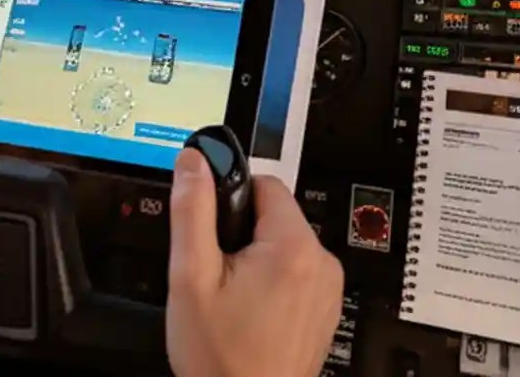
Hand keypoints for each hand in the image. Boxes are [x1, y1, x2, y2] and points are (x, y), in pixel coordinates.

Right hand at [166, 149, 343, 376]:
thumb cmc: (221, 358)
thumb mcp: (191, 277)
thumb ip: (192, 211)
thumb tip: (194, 162)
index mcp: (294, 248)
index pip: (265, 183)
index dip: (230, 198)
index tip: (210, 226)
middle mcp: (323, 264)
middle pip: (275, 215)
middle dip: (240, 233)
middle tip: (214, 272)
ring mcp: (328, 289)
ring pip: (283, 244)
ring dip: (255, 258)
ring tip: (231, 297)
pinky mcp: (325, 308)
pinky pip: (296, 273)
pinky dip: (271, 282)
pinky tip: (249, 312)